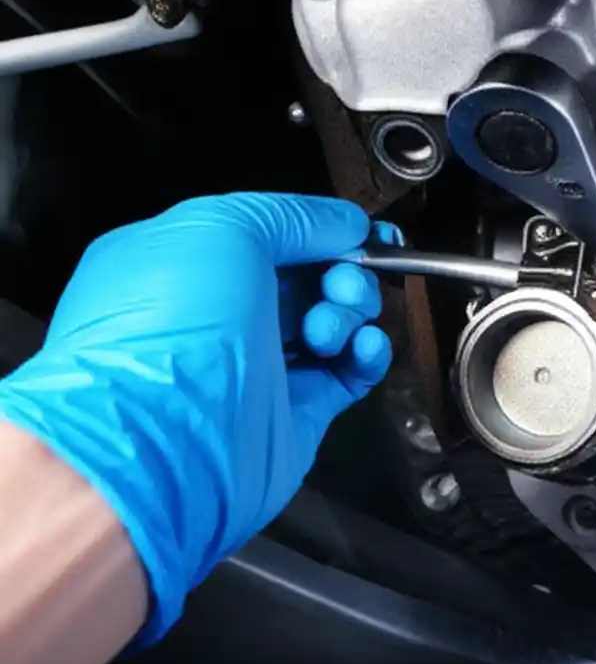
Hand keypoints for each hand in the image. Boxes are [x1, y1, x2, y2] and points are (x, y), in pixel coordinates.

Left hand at [0, 193, 390, 641]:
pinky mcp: (293, 413)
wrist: (162, 446)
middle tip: (343, 285)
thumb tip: (342, 223)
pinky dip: (366, 355)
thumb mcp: (220, 229)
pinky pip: (347, 373)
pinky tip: (363, 349)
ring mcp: (256, 367)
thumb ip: (289, 216)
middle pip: (306, 277)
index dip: (322, 229)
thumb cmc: (171, 330)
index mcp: (185, 263)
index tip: (366, 233)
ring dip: (350, 312)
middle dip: (341, 271)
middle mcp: (218, 316)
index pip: (269, 234)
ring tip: (335, 328)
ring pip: (330, 322)